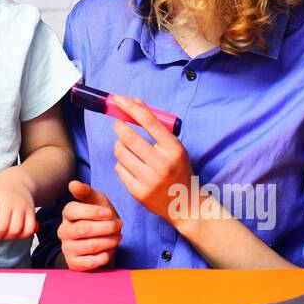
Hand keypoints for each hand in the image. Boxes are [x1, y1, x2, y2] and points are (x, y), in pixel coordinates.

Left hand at [0, 170, 36, 244]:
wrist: (15, 181)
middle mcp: (8, 201)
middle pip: (1, 228)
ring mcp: (21, 206)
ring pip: (15, 230)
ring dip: (7, 237)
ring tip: (3, 232)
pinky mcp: (31, 211)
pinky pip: (29, 229)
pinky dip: (22, 234)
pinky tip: (15, 230)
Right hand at [57, 180, 122, 270]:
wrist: (103, 240)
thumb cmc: (100, 217)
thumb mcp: (97, 201)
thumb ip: (86, 192)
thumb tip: (72, 184)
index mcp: (67, 213)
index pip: (73, 211)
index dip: (93, 212)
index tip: (109, 213)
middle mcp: (63, 230)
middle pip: (83, 229)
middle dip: (105, 227)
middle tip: (119, 226)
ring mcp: (67, 248)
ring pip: (88, 245)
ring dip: (108, 241)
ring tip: (118, 237)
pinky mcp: (73, 263)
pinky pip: (88, 263)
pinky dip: (102, 257)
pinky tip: (108, 251)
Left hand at [108, 95, 195, 222]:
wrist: (185, 204)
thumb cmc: (178, 169)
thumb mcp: (174, 146)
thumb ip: (156, 126)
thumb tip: (135, 102)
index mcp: (174, 149)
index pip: (149, 121)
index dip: (131, 107)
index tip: (119, 99)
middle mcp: (162, 164)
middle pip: (129, 136)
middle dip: (119, 125)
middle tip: (118, 123)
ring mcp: (149, 180)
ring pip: (120, 152)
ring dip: (118, 144)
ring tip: (125, 145)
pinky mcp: (138, 192)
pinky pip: (119, 168)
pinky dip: (121, 162)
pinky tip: (130, 164)